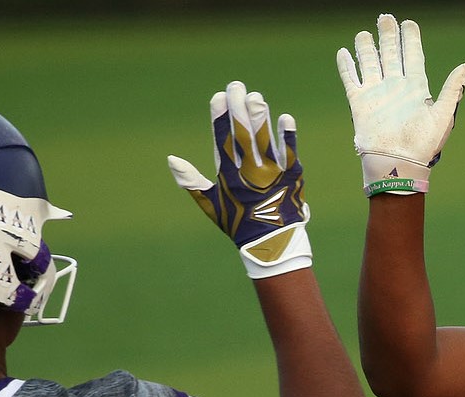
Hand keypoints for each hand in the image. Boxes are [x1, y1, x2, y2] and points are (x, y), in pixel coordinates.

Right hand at [168, 80, 311, 277]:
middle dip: (239, 109)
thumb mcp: (210, 204)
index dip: (220, 118)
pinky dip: (288, 136)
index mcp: (228, 177)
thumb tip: (171, 159)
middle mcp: (249, 173)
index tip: (218, 97)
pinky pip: (290, 153)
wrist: (271, 243)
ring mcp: (272, 174)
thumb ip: (191, 180)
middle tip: (236, 86)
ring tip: (256, 96)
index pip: (222, 141)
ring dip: (260, 117)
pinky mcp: (292, 177)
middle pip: (243, 135)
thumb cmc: (238, 223)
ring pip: (265, 141)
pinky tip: (285, 117)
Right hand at [335, 13, 464, 194]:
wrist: (398, 163)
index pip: (412, 55)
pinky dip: (347, 66)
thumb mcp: (443, 115)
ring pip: (370, 63)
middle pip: (390, 53)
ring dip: (367, 47)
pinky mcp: (360, 103)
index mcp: (416, 87)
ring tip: (364, 33)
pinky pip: (351, 79)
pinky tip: (344, 53)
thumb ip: (451, 89)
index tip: (408, 23)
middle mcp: (395, 86)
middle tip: (385, 17)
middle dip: (388, 35)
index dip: (410, 38)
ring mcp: (377, 93)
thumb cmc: (424, 144)